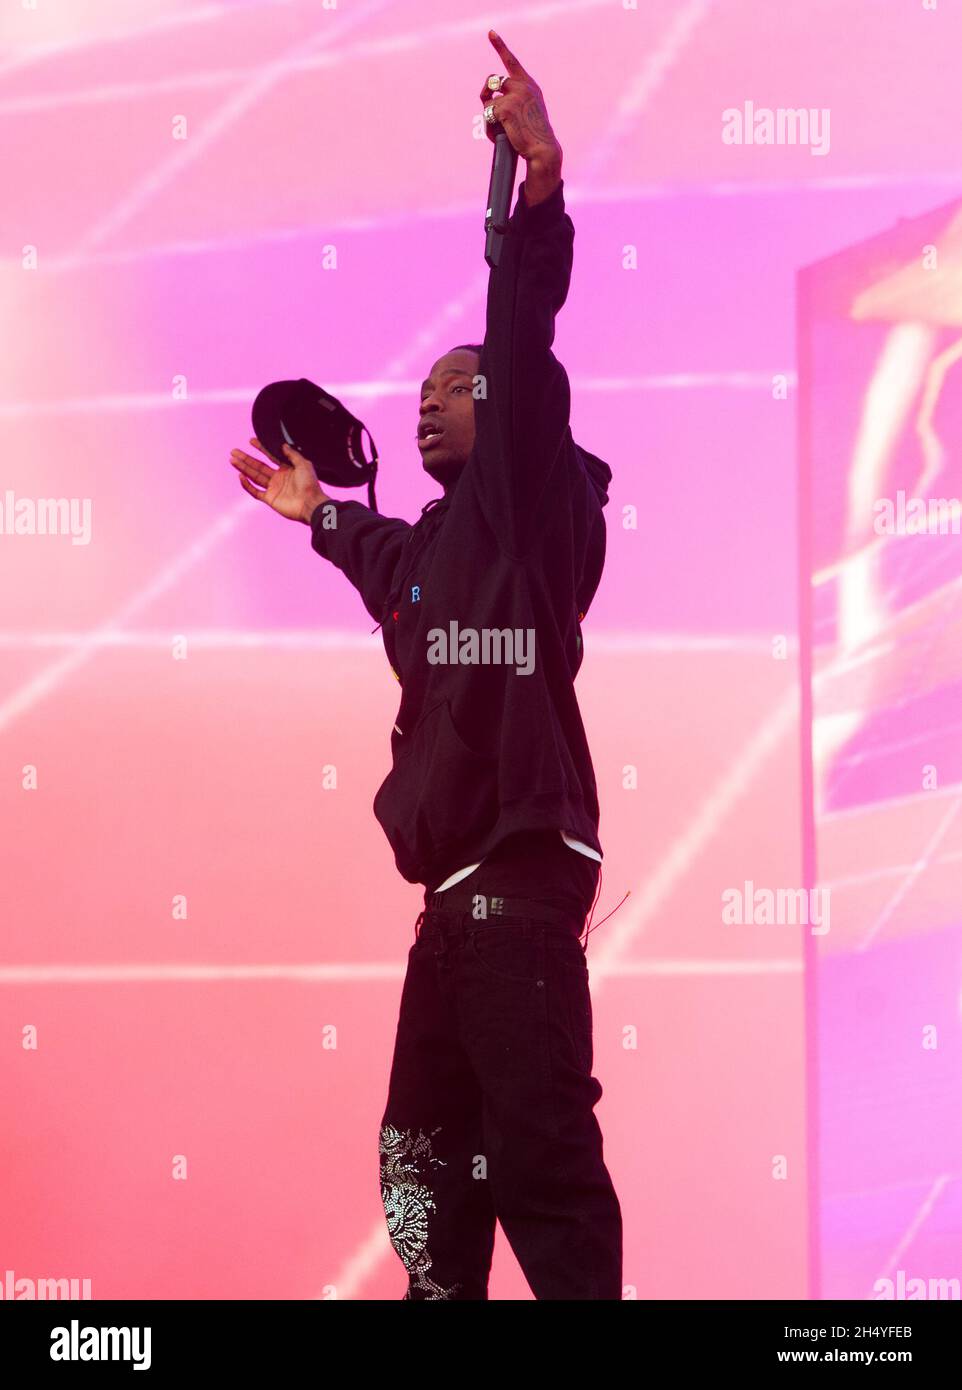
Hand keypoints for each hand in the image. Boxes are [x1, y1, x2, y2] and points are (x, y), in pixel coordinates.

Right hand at [229, 437, 328, 524]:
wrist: (310, 504)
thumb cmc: (310, 484)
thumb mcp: (304, 464)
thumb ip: (292, 454)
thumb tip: (282, 444)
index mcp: (286, 469)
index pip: (270, 456)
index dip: (261, 448)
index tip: (251, 440)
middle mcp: (278, 478)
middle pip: (258, 466)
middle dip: (246, 458)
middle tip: (234, 451)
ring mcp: (273, 488)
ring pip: (254, 476)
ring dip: (243, 468)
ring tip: (232, 460)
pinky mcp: (270, 499)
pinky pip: (255, 491)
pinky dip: (247, 485)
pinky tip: (240, 476)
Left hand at [480, 30, 561, 173]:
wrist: (542, 148)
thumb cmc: (533, 135)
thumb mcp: (527, 111)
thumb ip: (512, 99)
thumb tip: (487, 96)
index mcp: (530, 85)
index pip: (511, 62)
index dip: (499, 46)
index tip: (491, 33)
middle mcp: (523, 86)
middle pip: (493, 80)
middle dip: (486, 93)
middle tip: (488, 107)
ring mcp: (515, 95)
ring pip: (489, 101)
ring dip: (489, 116)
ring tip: (501, 129)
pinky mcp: (506, 107)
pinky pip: (487, 115)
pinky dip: (489, 127)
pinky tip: (501, 134)